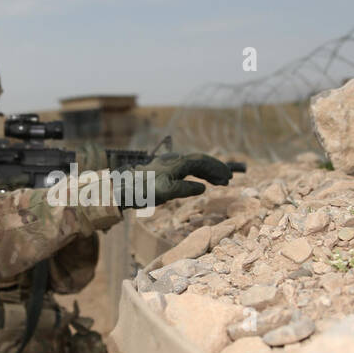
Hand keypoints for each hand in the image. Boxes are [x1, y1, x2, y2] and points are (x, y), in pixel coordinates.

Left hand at [115, 152, 232, 208]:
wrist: (124, 188)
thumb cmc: (144, 191)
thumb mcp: (166, 192)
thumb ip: (185, 189)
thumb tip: (202, 188)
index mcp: (177, 162)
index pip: (202, 161)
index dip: (216, 168)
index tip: (228, 177)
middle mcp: (175, 160)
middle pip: (200, 161)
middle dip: (215, 169)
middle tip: (228, 179)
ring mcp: (169, 164)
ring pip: (193, 165)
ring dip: (208, 172)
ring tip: (220, 182)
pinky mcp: (165, 170)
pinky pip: (186, 169)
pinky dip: (197, 174)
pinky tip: (201, 182)